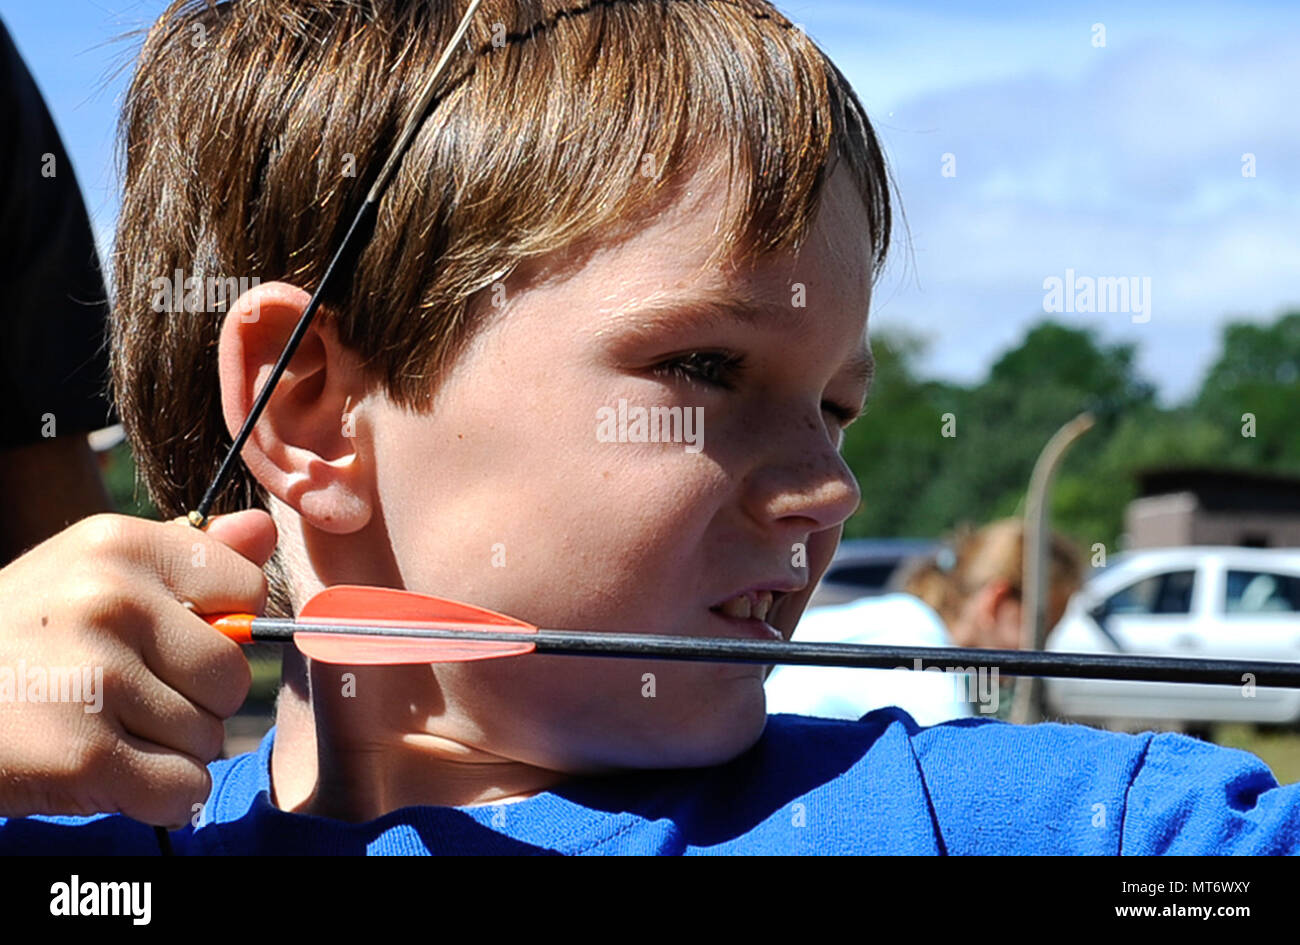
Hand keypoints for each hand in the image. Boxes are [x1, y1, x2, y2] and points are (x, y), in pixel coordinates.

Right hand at [0, 510, 274, 827]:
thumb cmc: (23, 638)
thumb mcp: (94, 573)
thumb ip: (190, 556)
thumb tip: (264, 529)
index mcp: (118, 546)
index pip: (248, 591)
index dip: (221, 630)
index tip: (170, 642)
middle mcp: (108, 602)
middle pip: (234, 676)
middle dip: (196, 702)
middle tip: (127, 698)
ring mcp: (93, 679)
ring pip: (208, 738)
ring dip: (167, 751)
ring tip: (99, 728)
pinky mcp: (82, 757)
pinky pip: (182, 790)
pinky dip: (156, 798)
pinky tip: (105, 773)